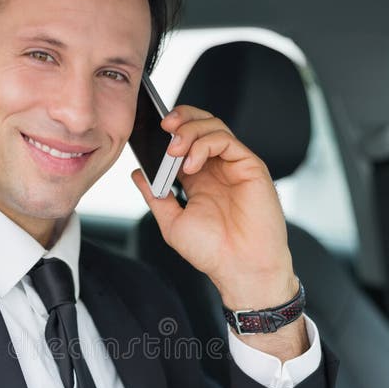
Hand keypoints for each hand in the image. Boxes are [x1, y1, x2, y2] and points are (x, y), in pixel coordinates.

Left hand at [131, 105, 295, 311]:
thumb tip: (138, 175)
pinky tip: (191, 164)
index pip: (184, 143)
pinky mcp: (250, 166)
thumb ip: (155, 196)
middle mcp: (217, 170)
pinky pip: (226, 140)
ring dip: (189, 131)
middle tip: (164, 128)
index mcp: (199, 181)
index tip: (150, 133)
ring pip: (214, 127)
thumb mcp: (172, 222)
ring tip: (174, 151)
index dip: (169, 133)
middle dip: (180, 120)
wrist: (240, 267)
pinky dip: (204, 144)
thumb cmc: (213, 252)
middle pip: (200, 126)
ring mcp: (234, 166)